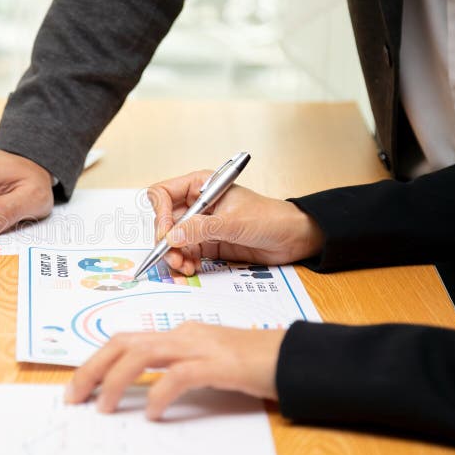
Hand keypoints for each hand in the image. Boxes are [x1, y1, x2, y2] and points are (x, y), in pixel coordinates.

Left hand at [65, 322, 285, 419]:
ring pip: (143, 354)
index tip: (78, 386)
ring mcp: (201, 347)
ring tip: (104, 408)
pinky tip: (152, 413)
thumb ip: (176, 367)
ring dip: (116, 380)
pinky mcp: (220, 365)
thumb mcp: (206, 362)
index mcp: (178, 334)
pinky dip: (160, 393)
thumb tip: (142, 390)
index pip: (125, 340)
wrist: (293, 357)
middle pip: (124, 343)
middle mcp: (184, 335)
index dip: (96, 361)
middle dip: (92, 368)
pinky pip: (180, 375)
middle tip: (74, 397)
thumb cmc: (251, 363)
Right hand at [147, 171, 323, 274]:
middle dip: (166, 240)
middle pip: (165, 220)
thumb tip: (173, 236)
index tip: (167, 234)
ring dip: (174, 255)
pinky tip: (192, 268)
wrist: (294, 238)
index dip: (160, 213)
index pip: (163, 194)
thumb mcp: (235, 222)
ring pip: (173, 240)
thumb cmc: (270, 218)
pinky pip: (185, 252)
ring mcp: (201, 225)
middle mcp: (197, 204)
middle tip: (173, 257)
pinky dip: (184, 262)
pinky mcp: (207, 243)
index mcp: (201, 185)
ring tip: (184, 267)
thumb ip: (203, 228)